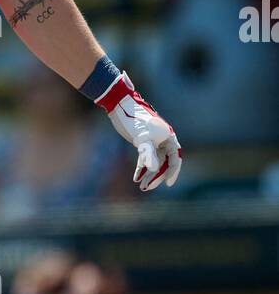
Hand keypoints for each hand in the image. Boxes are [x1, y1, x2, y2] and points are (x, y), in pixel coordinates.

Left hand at [96, 71, 181, 190]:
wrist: (120, 105)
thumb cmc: (133, 120)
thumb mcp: (141, 139)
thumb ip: (148, 154)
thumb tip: (153, 169)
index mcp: (168, 137)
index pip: (175, 158)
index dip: (172, 171)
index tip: (168, 184)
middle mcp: (163, 139)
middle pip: (164, 162)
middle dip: (156, 176)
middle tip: (147, 187)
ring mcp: (153, 140)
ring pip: (154, 161)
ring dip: (148, 173)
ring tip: (140, 186)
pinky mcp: (143, 141)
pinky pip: (145, 157)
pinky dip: (141, 167)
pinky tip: (135, 177)